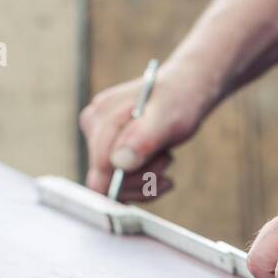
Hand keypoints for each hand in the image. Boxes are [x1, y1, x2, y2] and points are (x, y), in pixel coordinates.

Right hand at [79, 63, 217, 201]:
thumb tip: (120, 163)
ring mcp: (99, 139)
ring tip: (166, 158)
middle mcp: (93, 128)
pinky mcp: (110, 150)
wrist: (184, 91)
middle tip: (167, 159)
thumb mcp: (166, 119)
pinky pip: (119, 184)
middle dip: (141, 179)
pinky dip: (143, 184)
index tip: (161, 175)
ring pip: (113, 186)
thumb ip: (143, 140)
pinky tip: (161, 175)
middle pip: (105, 180)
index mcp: (99, 118)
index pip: (101, 169)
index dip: (130, 181)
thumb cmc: (178, 100)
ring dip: (145, 181)